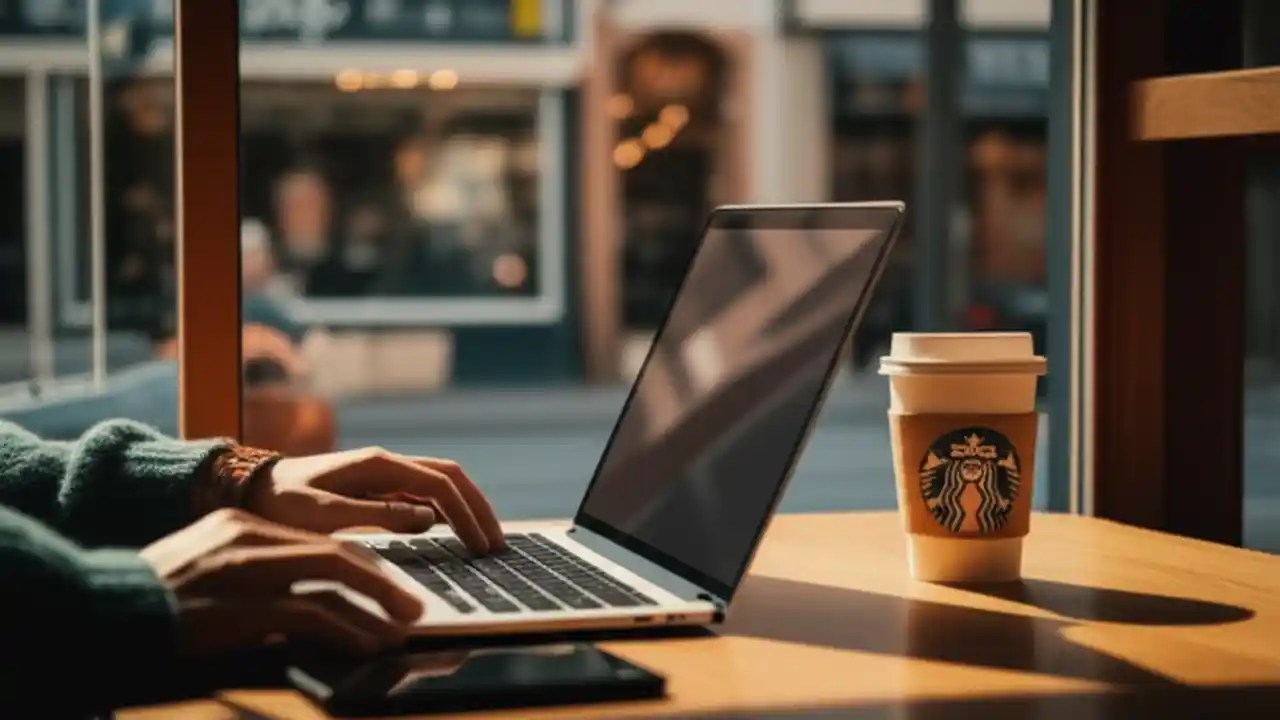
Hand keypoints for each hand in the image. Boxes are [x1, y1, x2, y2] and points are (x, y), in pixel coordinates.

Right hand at [140, 509, 423, 656]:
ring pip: (332, 578)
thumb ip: (259, 576)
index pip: (319, 540)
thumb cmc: (157, 601)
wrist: (104, 611)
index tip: (390, 585)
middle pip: (336, 553)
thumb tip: (308, 602)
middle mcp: (249, 537)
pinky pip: (311, 614)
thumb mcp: (213, 573)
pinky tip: (367, 646)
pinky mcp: (240, 605)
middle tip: (412, 607)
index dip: (363, 565)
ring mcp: (245, 569)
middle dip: (381, 582)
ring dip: (375, 607)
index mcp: (244, 525)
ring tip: (400, 630)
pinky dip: (347, 630)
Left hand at [245, 447, 504, 553]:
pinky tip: (453, 535)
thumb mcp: (324, 515)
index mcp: (379, 465)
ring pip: (441, 484)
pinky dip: (447, 513)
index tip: (481, 547)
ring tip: (483, 541)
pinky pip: (424, 495)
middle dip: (478, 508)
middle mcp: (388, 464)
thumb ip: (377, 515)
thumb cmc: (281, 505)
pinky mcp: (378, 488)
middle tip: (496, 544)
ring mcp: (384, 474)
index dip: (467, 514)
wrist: (249, 491)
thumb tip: (429, 519)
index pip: (440, 485)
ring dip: (466, 508)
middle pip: (451, 477)